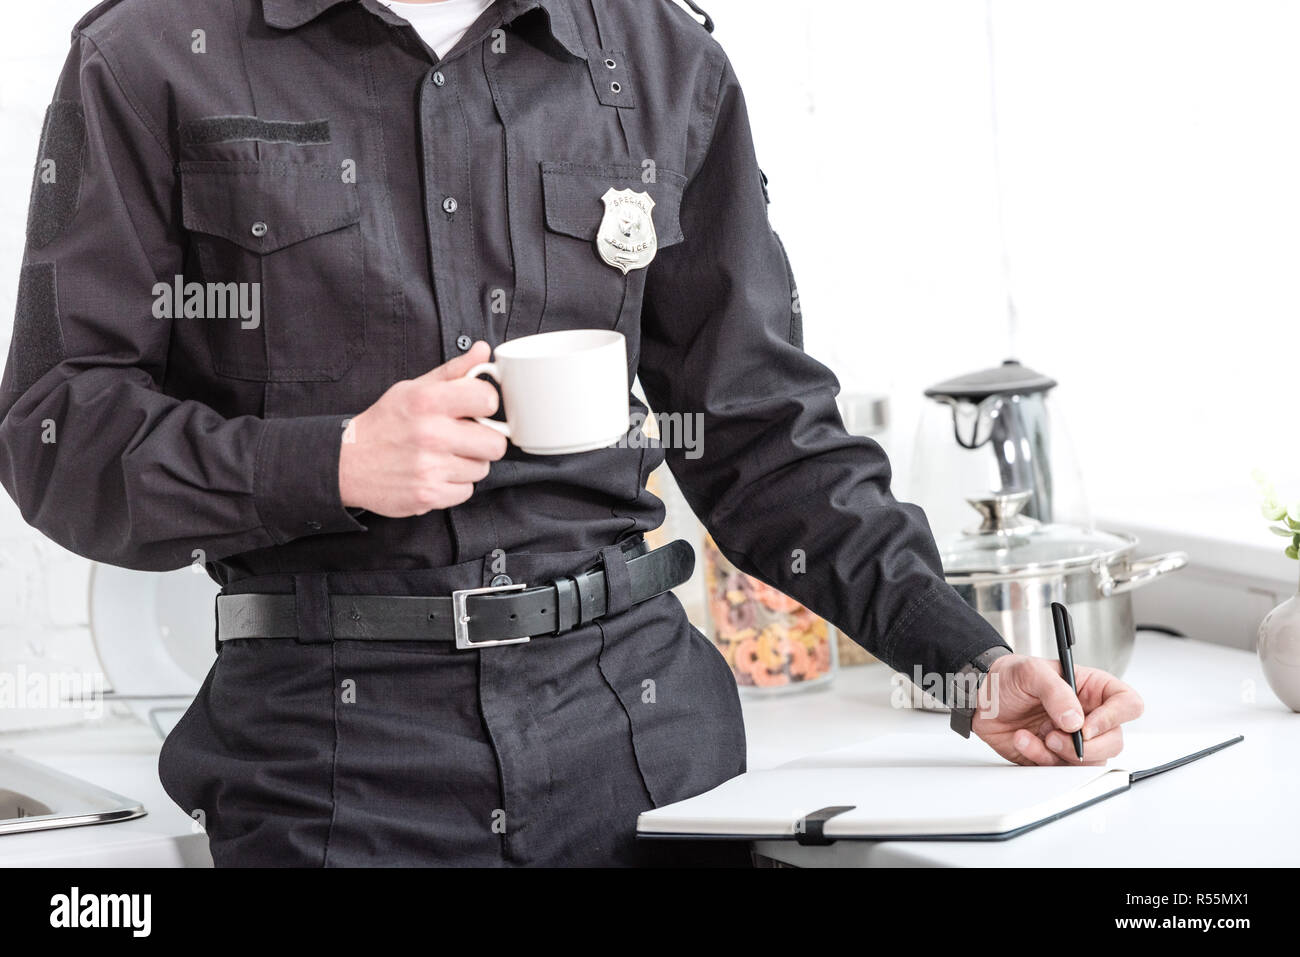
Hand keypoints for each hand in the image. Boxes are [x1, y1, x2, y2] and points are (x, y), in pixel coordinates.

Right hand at [338, 341, 506, 516]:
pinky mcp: (428, 495)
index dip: (487, 404)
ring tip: (444, 456)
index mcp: (427, 401)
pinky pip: (466, 491)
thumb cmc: (385, 423)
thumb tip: (484, 350)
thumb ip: (453, 372)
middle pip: (496, 443)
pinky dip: (455, 485)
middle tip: (466, 438)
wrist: (346, 463)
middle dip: (484, 441)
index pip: (488, 399)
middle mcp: (430, 434)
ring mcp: (429, 467)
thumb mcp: (412, 389)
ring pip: (482, 469)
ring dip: (468, 464)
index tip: (477, 408)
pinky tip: (436, 474)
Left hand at [970, 654, 1143, 765]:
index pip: (1128, 704)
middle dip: (1086, 746)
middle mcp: (1088, 715)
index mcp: (1091, 689)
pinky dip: (1039, 757)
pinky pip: (1059, 769)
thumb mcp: (1030, 672)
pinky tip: (1023, 738)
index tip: (1085, 726)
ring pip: (1091, 761)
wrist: (980, 697)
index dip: (1114, 718)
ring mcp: (1072, 738)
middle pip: (1113, 741)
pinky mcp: (1054, 756)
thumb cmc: (1007, 677)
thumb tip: (1076, 721)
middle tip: (1056, 735)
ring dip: (1061, 754)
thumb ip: (1056, 692)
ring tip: (1039, 736)